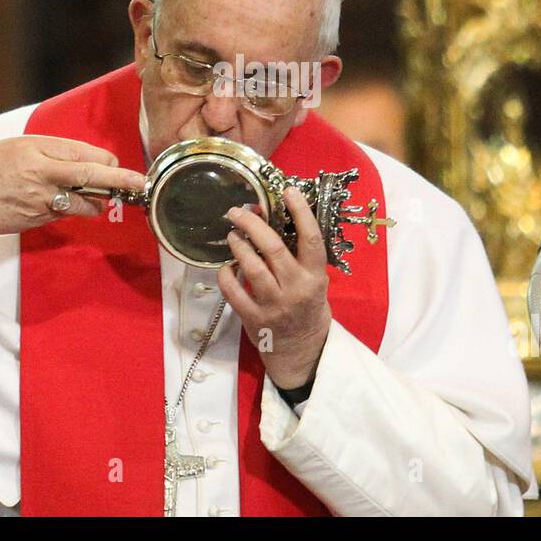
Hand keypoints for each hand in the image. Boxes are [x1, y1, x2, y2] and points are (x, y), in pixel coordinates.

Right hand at [0, 135, 146, 247]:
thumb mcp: (16, 147)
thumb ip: (52, 151)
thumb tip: (89, 162)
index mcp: (35, 150)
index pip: (84, 155)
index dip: (106, 162)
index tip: (118, 166)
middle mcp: (40, 175)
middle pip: (91, 177)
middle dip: (121, 180)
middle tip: (140, 183)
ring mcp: (40, 201)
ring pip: (84, 204)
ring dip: (96, 203)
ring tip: (96, 199)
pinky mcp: (37, 221)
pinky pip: (65, 215)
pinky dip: (70, 210)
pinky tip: (56, 204)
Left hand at [217, 186, 331, 390]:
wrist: (303, 349)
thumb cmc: (308, 307)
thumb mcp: (314, 281)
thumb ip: (298, 257)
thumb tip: (273, 220)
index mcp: (315, 277)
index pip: (311, 239)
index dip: (300, 213)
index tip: (288, 191)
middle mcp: (295, 289)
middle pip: (273, 248)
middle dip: (253, 224)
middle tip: (238, 211)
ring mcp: (274, 305)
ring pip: (252, 267)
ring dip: (238, 245)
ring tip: (232, 234)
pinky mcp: (253, 318)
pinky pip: (233, 291)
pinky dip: (226, 274)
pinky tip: (225, 266)